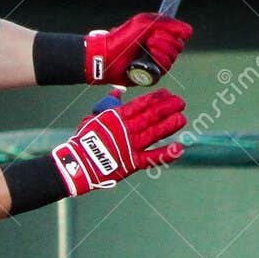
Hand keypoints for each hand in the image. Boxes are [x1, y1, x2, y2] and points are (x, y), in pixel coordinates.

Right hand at [51, 88, 185, 195]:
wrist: (76, 164)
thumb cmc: (83, 141)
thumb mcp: (93, 118)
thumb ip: (108, 106)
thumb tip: (117, 93)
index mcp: (116, 117)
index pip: (140, 104)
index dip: (155, 98)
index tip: (167, 93)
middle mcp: (125, 129)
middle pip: (151, 115)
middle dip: (167, 107)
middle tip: (180, 102)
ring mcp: (130, 146)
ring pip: (154, 132)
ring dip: (169, 125)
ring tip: (182, 119)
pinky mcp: (132, 163)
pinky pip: (151, 158)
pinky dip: (165, 154)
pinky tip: (178, 148)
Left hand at [85, 12, 192, 85]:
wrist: (107, 57)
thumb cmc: (122, 39)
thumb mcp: (143, 22)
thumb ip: (167, 23)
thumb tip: (189, 31)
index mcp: (158, 36)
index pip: (179, 37)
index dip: (172, 35)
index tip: (158, 33)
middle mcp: (159, 50)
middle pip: (177, 48)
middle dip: (165, 43)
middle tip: (149, 41)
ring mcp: (155, 63)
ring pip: (172, 60)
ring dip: (161, 53)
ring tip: (146, 50)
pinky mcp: (150, 76)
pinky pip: (163, 71)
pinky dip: (157, 64)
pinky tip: (147, 62)